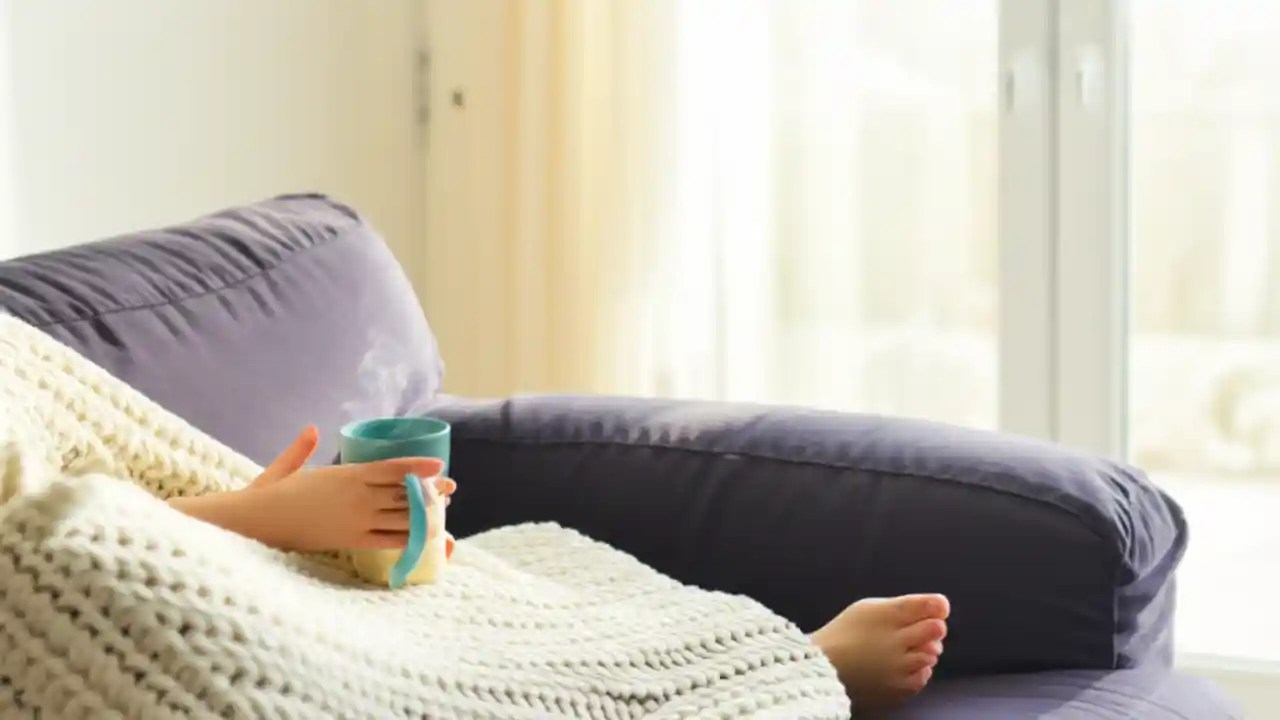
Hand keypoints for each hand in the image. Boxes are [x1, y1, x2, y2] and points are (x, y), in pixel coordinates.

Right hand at [171, 427, 457, 551]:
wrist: (256, 523)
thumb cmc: (270, 494)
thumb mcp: (288, 466)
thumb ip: (302, 448)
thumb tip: (312, 429)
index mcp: (347, 474)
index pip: (393, 468)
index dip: (418, 466)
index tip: (439, 465)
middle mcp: (358, 496)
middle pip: (404, 492)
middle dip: (430, 491)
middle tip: (451, 489)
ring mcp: (357, 520)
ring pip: (401, 516)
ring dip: (424, 513)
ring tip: (443, 512)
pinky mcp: (351, 541)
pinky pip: (388, 540)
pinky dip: (408, 537)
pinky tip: (423, 536)